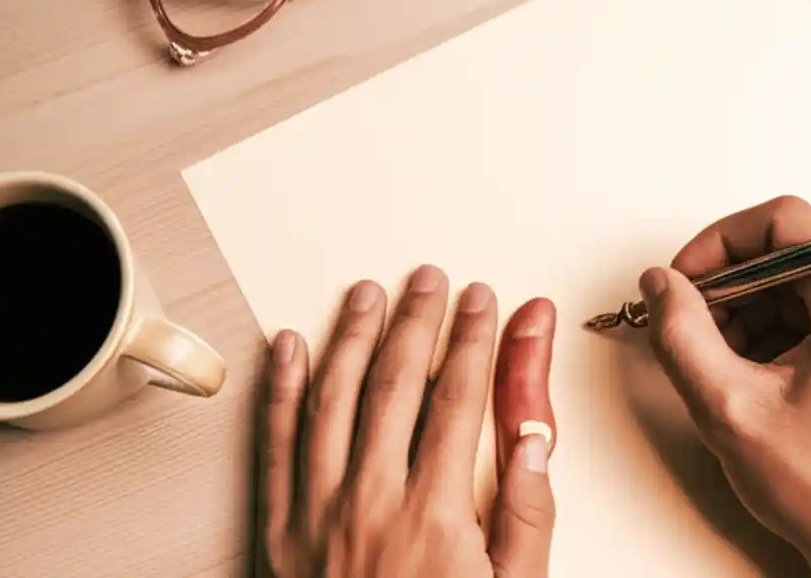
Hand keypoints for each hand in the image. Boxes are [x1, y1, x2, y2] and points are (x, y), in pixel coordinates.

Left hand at [258, 265, 557, 577]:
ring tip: (368, 293)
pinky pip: (275, 443)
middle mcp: (371, 505)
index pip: (458, 398)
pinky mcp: (277, 530)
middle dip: (417, 322)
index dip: (472, 340)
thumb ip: (527, 515)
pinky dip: (280, 387)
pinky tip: (290, 345)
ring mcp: (316, 514)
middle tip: (429, 280)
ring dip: (353, 337)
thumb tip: (535, 437)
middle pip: (395, 384)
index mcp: (436, 518)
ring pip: (334, 399)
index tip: (481, 302)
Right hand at [640, 197, 810, 576]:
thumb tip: (660, 282)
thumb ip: (681, 333)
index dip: (718, 243)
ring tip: (725, 367)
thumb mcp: (730, 410)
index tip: (684, 281)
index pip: (784, 222)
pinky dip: (785, 332)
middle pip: (795, 252)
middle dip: (733, 286)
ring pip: (809, 283)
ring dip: (755, 312)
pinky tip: (758, 377)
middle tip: (693, 330)